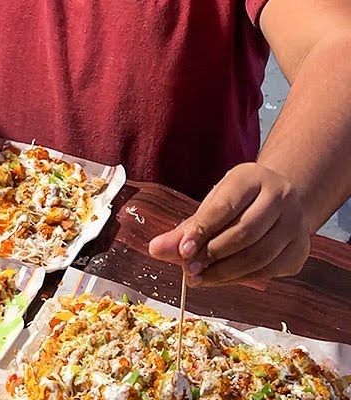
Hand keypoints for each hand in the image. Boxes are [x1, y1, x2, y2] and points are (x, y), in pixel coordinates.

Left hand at [148, 164, 311, 285]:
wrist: (278, 203)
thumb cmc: (236, 203)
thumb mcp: (211, 206)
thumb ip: (185, 228)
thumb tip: (156, 249)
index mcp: (253, 178)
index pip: (226, 206)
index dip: (202, 230)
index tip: (182, 251)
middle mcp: (281, 197)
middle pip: (245, 233)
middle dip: (212, 255)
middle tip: (188, 269)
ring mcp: (296, 223)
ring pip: (260, 255)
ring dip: (225, 272)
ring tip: (198, 278)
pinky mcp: (300, 249)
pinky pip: (269, 270)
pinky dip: (241, 278)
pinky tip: (219, 279)